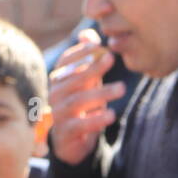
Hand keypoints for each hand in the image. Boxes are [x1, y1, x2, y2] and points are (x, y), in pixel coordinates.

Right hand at [48, 28, 125, 164]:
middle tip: (112, 59)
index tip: (99, 45)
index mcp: (59, 79)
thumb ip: (89, 61)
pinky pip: (79, 125)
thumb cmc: (81, 107)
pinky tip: (111, 115)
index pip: (66, 61)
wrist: (72, 142)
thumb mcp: (87, 82)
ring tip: (121, 89)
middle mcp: (55, 94)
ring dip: (101, 93)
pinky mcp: (64, 133)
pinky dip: (95, 120)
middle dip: (93, 67)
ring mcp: (58, 113)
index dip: (81, 52)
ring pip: (78, 101)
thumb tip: (90, 35)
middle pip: (74, 79)